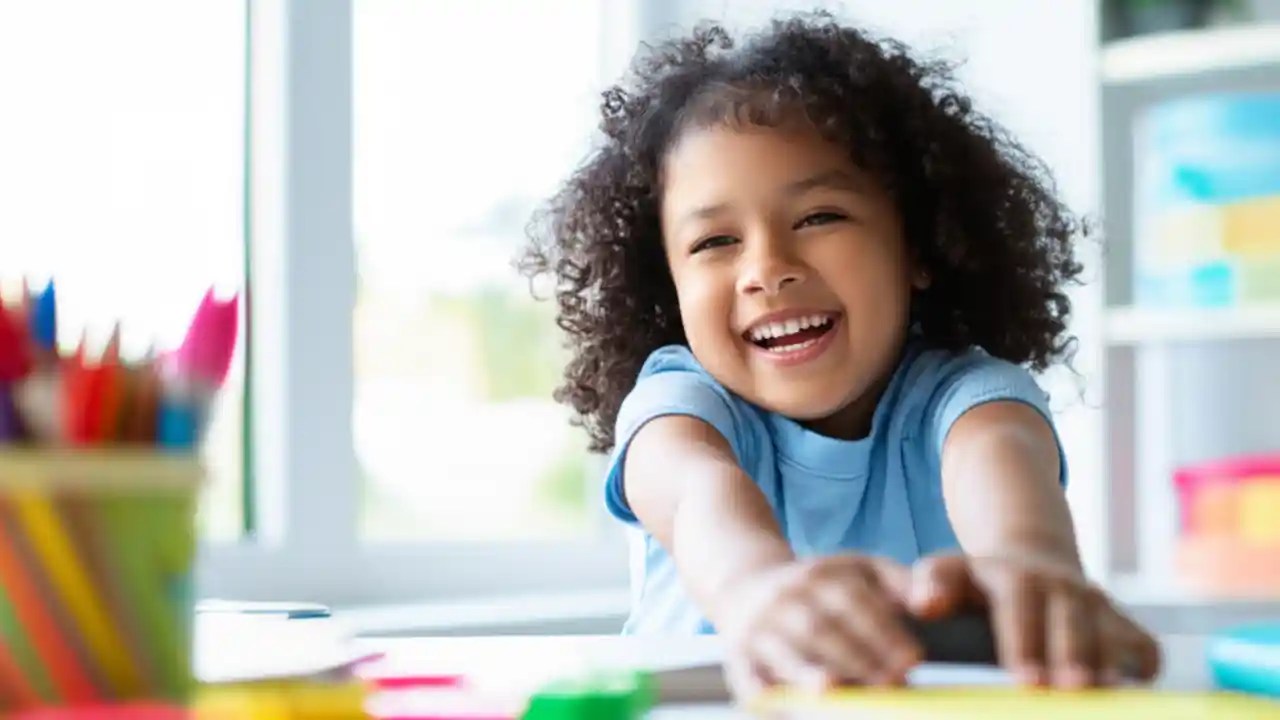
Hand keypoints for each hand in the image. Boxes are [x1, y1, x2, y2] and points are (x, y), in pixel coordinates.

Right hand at [716, 555, 922, 698]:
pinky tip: (781, 708)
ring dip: (811, 674)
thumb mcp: (858, 570)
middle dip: (856, 657)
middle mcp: (785, 598)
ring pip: (786, 650)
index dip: (883, 630)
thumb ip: (900, 582)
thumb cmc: (818, 586)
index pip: (853, 602)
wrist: (743, 583)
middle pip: (820, 628)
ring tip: (835, 690)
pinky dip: (763, 693)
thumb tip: (931, 605)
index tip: (913, 659)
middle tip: (892, 683)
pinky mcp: (737, 655)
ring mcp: (759, 627)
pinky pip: (746, 676)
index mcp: (819, 576)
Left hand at [908, 553, 1160, 687]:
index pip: (1018, 602)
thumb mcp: (946, 574)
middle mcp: (1059, 585)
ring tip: (1100, 698)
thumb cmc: (977, 586)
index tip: (1024, 678)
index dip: (1023, 639)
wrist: (1030, 566)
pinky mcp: (1123, 624)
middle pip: (1071, 618)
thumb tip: (925, 606)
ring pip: (1109, 633)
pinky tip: (1131, 697)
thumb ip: (932, 584)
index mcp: (1011, 574)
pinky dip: (1141, 670)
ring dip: (1107, 666)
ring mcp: (1095, 603)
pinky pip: (1142, 648)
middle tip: (1066, 690)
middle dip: (1071, 655)